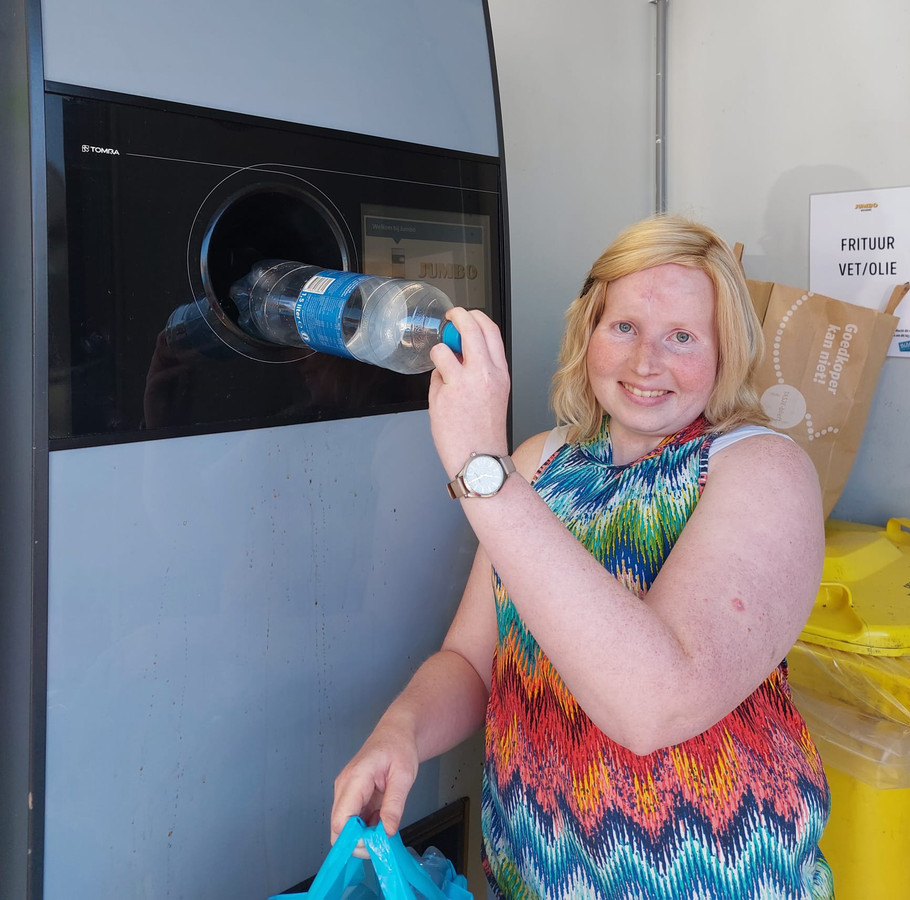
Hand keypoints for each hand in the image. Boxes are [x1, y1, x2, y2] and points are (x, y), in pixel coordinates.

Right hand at [331, 718, 418, 851]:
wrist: (395, 732)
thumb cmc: (399, 747)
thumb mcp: (404, 775)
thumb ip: (394, 805)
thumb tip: (387, 832)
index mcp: (355, 779)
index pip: (341, 821)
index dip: (355, 839)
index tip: (376, 842)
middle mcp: (344, 787)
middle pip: (338, 829)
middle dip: (358, 842)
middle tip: (381, 840)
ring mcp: (345, 792)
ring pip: (344, 828)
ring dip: (364, 835)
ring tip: (385, 823)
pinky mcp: (350, 796)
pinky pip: (352, 821)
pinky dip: (366, 827)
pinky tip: (381, 817)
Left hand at [428, 308, 510, 476]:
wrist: (480, 460)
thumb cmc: (485, 431)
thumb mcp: (495, 393)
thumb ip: (481, 369)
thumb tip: (460, 351)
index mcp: (501, 373)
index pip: (491, 331)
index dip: (476, 317)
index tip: (466, 316)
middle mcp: (485, 373)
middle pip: (470, 327)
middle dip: (457, 316)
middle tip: (449, 318)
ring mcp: (463, 383)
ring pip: (443, 349)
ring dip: (439, 353)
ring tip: (444, 369)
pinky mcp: (444, 395)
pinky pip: (434, 374)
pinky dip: (435, 380)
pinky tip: (442, 394)